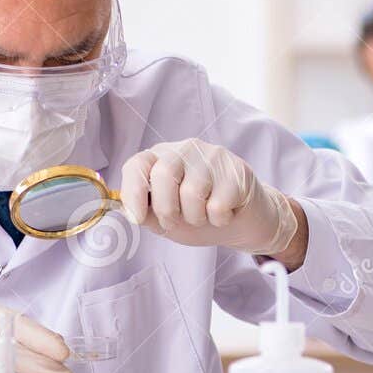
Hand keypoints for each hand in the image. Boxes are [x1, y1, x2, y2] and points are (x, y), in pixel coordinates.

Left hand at [119, 139, 302, 262]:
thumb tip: (128, 211)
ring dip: (196, 218)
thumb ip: (148, 213)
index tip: (138, 218)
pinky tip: (226, 213)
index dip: (133, 191)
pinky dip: (219, 220)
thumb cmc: (201, 216)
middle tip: (175, 223)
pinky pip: (219, 204)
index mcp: (162, 157)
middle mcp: (185, 149)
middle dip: (166, 209)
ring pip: (193, 192)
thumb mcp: (167, 219)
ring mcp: (213, 155)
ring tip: (205, 216)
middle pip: (164, 174)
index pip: (138, 163)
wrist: (244, 222)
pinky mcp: (238, 169)